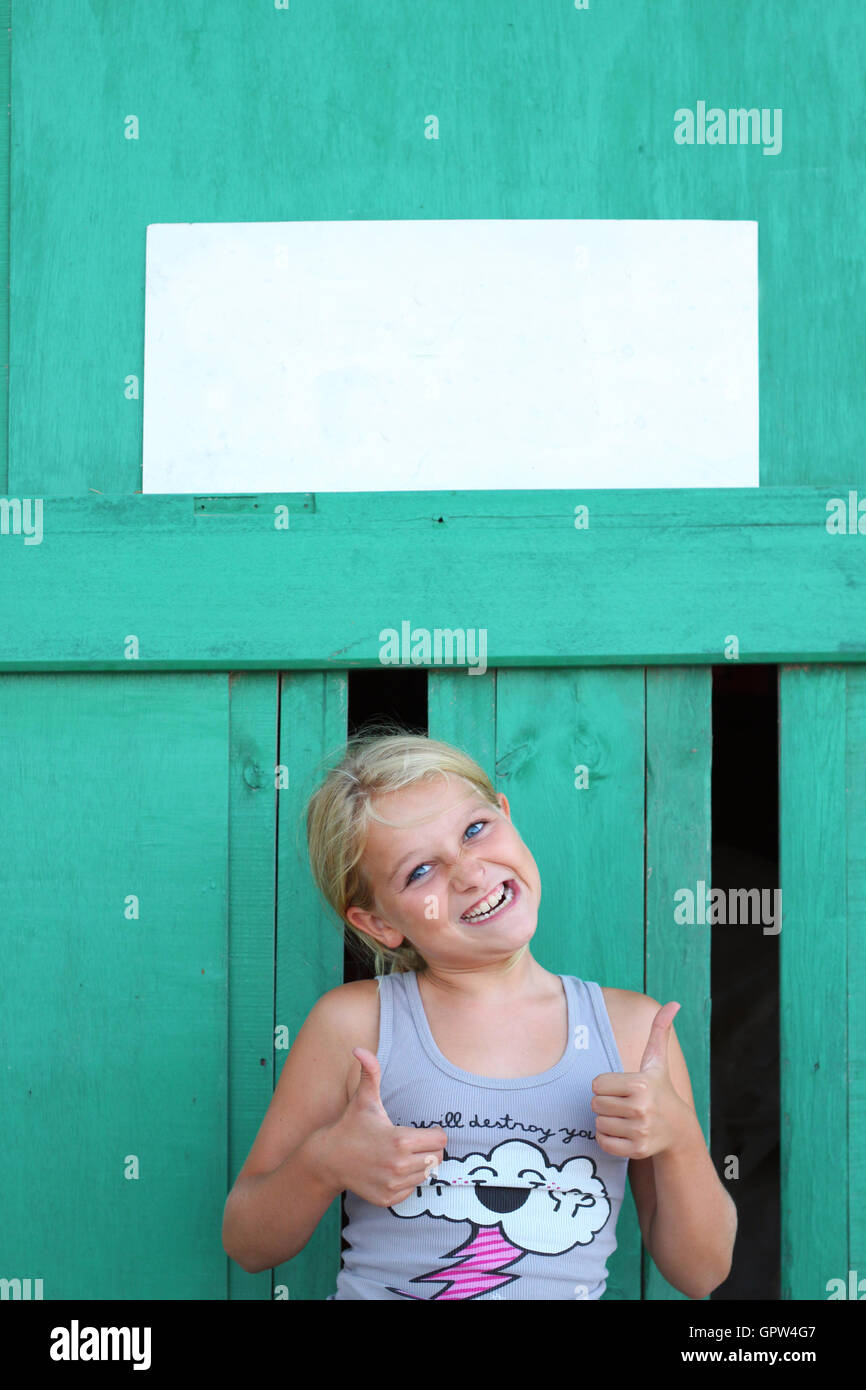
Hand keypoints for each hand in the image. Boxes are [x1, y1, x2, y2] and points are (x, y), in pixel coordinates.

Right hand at [318, 1047, 447, 1207]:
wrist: (328, 1160)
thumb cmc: (351, 1126)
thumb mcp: (364, 1098)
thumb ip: (370, 1072)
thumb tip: (359, 1049)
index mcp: (400, 1140)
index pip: (440, 1140)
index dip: (434, 1132)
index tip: (421, 1130)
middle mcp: (399, 1166)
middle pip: (437, 1158)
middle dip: (429, 1149)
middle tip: (413, 1142)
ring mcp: (393, 1185)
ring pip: (426, 1175)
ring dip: (420, 1165)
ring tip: (402, 1155)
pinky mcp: (388, 1200)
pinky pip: (412, 1190)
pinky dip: (408, 1181)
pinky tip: (393, 1170)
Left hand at [590, 1002, 691, 1159]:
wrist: (678, 1129)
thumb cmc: (660, 1089)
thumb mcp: (657, 1061)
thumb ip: (659, 1030)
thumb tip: (673, 1003)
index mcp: (640, 1083)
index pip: (596, 1084)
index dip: (606, 1086)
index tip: (622, 1088)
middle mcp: (641, 1107)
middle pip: (595, 1104)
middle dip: (605, 1103)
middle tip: (623, 1103)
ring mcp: (640, 1131)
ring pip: (598, 1123)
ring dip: (607, 1121)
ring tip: (625, 1118)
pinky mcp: (636, 1150)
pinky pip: (603, 1142)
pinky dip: (608, 1138)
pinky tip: (623, 1132)